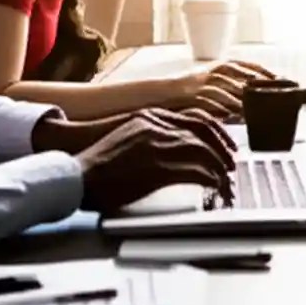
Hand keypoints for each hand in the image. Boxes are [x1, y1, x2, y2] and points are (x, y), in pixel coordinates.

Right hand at [74, 108, 237, 211]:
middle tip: (231, 164)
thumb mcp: (127, 138)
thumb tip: (173, 150)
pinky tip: (213, 187)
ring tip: (225, 181)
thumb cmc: (96, 163)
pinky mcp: (156, 167)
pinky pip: (194, 170)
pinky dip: (208, 179)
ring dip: (218, 167)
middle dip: (222, 149)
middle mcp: (156, 126)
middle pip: (203, 132)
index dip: (216, 131)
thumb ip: (151, 137)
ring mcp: (156, 145)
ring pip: (202, 151)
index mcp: (149, 117)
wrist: (73, 175)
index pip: (195, 118)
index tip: (227, 144)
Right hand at [162, 60, 276, 117]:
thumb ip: (229, 90)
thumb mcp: (210, 84)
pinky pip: (215, 101)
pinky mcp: (196, 95)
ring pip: (230, 89)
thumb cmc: (188, 91)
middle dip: (259, 85)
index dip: (263, 71)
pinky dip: (227, 107)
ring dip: (246, 99)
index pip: (246, 65)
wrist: (161, 93)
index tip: (278, 78)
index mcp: (219, 66)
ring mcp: (204, 83)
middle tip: (274, 94)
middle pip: (242, 76)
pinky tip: (237, 115)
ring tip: (260, 107)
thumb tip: (251, 102)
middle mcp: (213, 71)